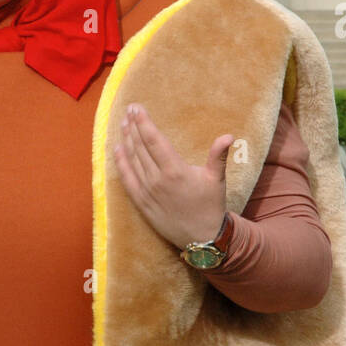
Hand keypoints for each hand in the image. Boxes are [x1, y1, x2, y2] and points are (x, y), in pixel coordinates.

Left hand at [114, 103, 231, 248]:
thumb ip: (218, 156)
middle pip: (140, 147)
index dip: (144, 122)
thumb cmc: (211, 205)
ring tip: (123, 123)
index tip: (137, 108)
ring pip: (132, 160)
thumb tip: (228, 136)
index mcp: (175, 170)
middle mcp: (157, 179)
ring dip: (126, 140)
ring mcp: (147, 191)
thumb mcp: (216, 179)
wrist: (201, 237)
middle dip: (133, 126)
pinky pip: (127, 179)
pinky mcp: (141, 203)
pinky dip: (121, 163)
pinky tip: (117, 149)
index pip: (154, 140)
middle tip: (128, 110)